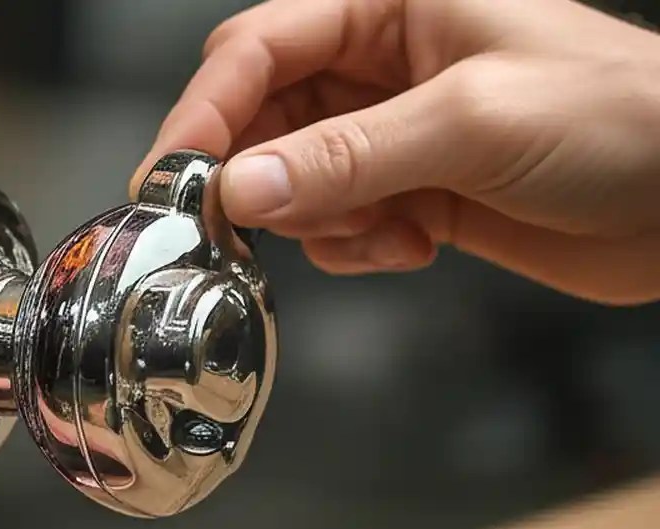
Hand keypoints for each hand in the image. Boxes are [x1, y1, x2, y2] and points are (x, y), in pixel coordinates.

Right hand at [134, 0, 659, 304]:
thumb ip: (345, 157)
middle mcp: (382, 64)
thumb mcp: (471, 121)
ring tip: (378, 230)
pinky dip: (355, 246)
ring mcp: (393, 132)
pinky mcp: (410, 191)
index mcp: (391, 6)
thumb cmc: (620, 117)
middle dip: (251, 176)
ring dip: (315, 220)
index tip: (172, 177)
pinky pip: (336, 224)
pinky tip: (413, 245)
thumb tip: (239, 188)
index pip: (260, 47)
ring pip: (291, 179)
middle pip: (262, 116)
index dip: (206, 111)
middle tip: (236, 228)